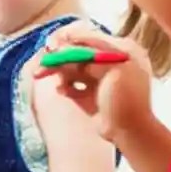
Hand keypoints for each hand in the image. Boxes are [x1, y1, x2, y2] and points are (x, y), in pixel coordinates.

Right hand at [34, 22, 154, 143]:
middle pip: (78, 56)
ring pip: (73, 71)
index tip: (52, 45)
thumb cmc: (126, 98)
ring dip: (61, 74)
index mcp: (121, 53)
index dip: (70, 42)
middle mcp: (110, 64)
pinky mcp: (90, 96)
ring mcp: (100, 81)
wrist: (129, 130)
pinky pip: (73, 87)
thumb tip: (63, 49)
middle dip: (60, 61)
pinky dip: (66, 87)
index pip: (91, 41)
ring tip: (58, 84)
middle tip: (41, 67)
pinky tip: (62, 91)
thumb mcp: (111, 70)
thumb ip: (89, 58)